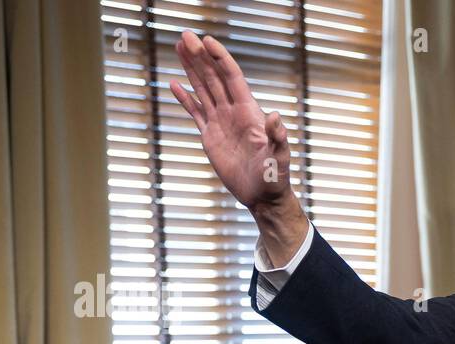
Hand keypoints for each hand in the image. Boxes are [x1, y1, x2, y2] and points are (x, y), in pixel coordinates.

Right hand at [170, 31, 293, 213]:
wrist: (263, 196)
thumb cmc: (275, 178)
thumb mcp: (279, 157)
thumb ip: (277, 137)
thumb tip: (276, 116)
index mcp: (250, 113)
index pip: (232, 79)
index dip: (220, 59)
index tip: (207, 41)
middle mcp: (234, 113)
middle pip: (214, 78)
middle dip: (201, 57)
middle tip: (185, 36)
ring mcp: (221, 123)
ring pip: (203, 89)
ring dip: (192, 69)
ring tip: (180, 47)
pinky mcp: (211, 136)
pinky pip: (196, 112)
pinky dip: (185, 98)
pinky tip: (174, 83)